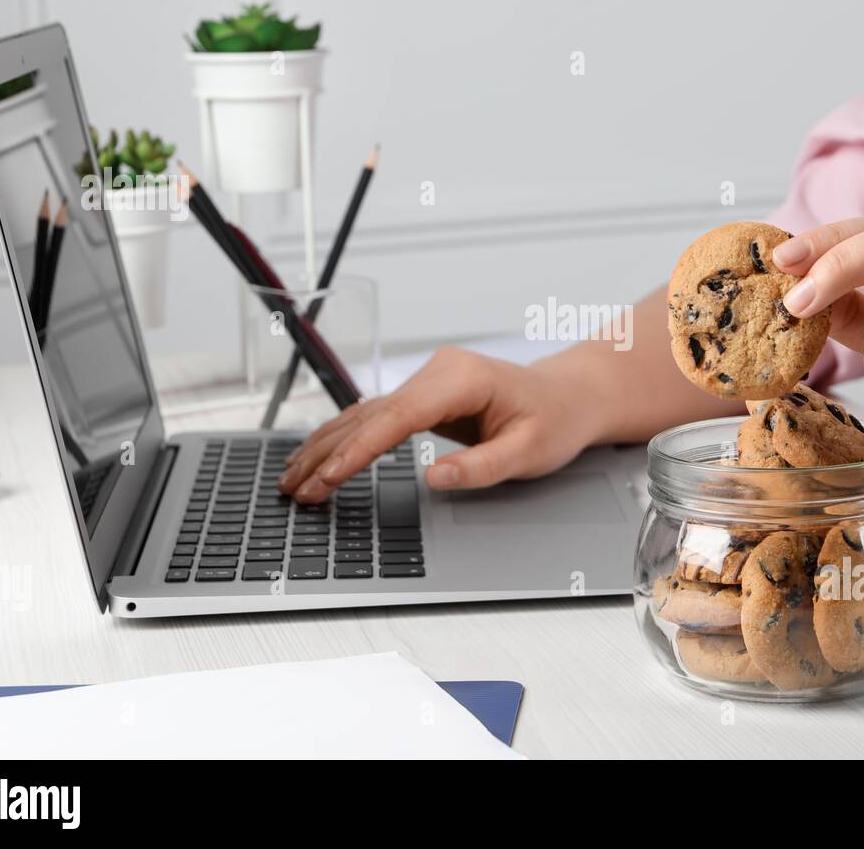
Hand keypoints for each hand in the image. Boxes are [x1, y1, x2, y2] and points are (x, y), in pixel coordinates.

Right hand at [277, 346, 603, 502]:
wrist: (570, 396)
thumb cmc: (555, 421)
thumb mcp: (530, 453)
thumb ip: (482, 467)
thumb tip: (433, 477)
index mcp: (462, 380)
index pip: (397, 417)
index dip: (358, 450)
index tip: (330, 478)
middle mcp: (438, 372)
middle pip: (370, 414)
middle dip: (329, 454)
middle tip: (295, 490)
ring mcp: (428, 380)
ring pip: (366, 414)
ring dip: (327, 446)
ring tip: (293, 478)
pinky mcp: (425, 394)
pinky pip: (378, 417)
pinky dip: (347, 439)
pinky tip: (320, 456)